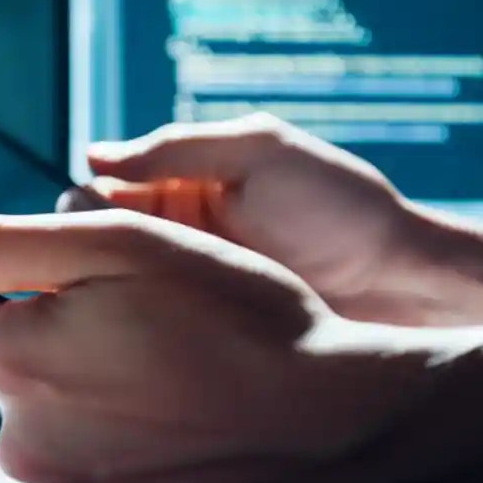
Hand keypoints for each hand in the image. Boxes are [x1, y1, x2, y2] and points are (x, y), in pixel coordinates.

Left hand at [0, 206, 440, 482]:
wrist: (341, 426)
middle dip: (57, 350)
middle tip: (149, 334)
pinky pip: (91, 471)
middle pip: (8, 378)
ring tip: (175, 380)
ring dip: (93, 399)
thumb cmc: (235, 318)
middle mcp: (22, 442)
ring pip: (52, 426)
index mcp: (9, 361)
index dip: (31, 298)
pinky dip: (123, 447)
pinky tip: (182, 426)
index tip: (100, 296)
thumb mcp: (112, 245)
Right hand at [73, 114, 482, 325]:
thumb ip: (177, 149)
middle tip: (98, 268)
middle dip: (83, 249)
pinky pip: (145, 322)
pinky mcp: (198, 325)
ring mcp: (184, 282)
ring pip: (112, 284)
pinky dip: (127, 322)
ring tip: (106, 303)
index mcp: (182, 182)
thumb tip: (90, 155)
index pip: (99, 189)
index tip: (86, 226)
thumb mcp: (259, 155)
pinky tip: (129, 332)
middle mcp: (173, 233)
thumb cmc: (338, 206)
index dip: (82, 205)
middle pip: (93, 239)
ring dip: (99, 289)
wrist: (400, 284)